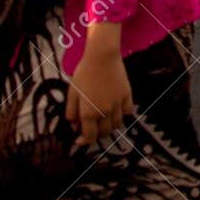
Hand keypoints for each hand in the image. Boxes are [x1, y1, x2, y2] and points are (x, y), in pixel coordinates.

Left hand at [66, 32, 133, 148]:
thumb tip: (75, 126)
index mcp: (89, 113)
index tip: (80, 140)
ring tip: (103, 121)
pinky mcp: (127, 97)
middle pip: (104, 133)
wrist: (102, 57)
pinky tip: (116, 110)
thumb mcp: (72, 93)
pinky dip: (122, 115)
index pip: (89, 137)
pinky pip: (127, 112)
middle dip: (97, 135)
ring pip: (117, 125)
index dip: (84, 142)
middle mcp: (105, 112)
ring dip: (109, 127)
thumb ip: (71, 112)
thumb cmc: (83, 74)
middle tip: (91, 129)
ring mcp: (118, 105)